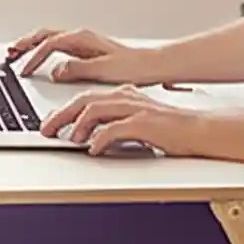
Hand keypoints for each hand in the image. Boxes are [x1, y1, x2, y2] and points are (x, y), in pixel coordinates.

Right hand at [7, 27, 157, 84]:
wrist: (151, 65)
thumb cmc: (133, 67)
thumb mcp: (104, 70)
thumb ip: (78, 69)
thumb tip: (56, 71)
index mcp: (83, 39)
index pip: (50, 45)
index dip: (34, 57)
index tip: (24, 71)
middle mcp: (82, 37)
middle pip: (46, 35)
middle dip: (25, 43)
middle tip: (9, 53)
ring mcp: (84, 42)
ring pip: (51, 38)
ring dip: (33, 45)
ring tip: (17, 53)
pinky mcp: (87, 50)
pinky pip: (59, 46)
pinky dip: (45, 50)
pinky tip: (42, 59)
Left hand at [40, 84, 204, 156]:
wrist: (198, 129)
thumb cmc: (170, 129)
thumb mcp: (137, 120)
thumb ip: (114, 123)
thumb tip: (90, 137)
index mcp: (123, 94)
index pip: (86, 97)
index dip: (64, 110)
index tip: (51, 122)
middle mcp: (126, 97)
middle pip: (84, 100)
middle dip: (61, 114)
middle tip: (46, 129)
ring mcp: (135, 108)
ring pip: (94, 110)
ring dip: (77, 125)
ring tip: (68, 138)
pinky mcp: (143, 122)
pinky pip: (113, 129)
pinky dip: (99, 139)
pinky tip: (94, 149)